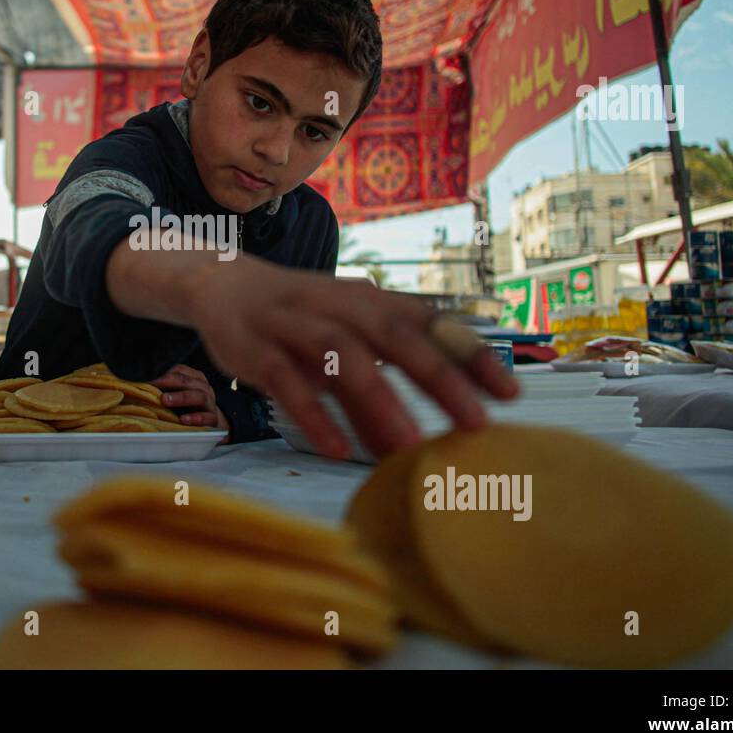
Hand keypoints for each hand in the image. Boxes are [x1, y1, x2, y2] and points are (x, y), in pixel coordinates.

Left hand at [150, 364, 229, 435]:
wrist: (211, 421)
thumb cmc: (190, 406)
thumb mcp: (179, 393)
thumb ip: (164, 389)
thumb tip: (137, 386)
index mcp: (194, 378)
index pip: (180, 370)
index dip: (162, 372)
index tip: (145, 377)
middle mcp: (203, 388)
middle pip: (187, 381)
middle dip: (169, 382)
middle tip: (152, 386)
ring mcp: (210, 403)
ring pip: (198, 396)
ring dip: (181, 397)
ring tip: (165, 401)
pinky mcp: (214, 419)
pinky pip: (207, 417)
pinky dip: (196, 418)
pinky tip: (183, 420)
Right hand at [189, 258, 517, 459]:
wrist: (221, 283)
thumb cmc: (298, 318)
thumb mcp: (345, 338)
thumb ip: (379, 383)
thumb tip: (420, 437)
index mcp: (369, 300)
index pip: (431, 323)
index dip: (471, 355)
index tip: (511, 394)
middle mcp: (337, 305)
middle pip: (395, 336)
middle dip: (439, 378)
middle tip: (478, 423)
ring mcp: (294, 324)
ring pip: (342, 356)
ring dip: (379, 401)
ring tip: (411, 447)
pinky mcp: (255, 348)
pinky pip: (286, 381)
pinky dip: (312, 414)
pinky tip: (336, 449)